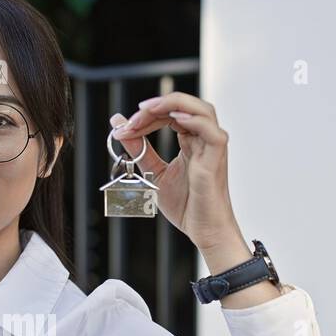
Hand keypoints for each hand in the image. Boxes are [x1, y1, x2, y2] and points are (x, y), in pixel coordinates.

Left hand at [109, 91, 246, 255]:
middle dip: (157, 106)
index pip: (170, 114)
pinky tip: (174, 118)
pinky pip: (211, 131)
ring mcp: (212, 148)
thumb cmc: (186, 205)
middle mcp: (204, 139)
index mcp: (191, 140)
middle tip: (134, 116)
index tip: (123, 127)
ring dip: (173, 105)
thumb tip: (118, 125)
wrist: (203, 230)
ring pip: (202, 110)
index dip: (147, 116)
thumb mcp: (153, 172)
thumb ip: (139, 150)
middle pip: (186, 105)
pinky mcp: (216, 159)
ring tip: (148, 110)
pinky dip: (194, 120)